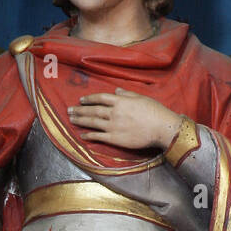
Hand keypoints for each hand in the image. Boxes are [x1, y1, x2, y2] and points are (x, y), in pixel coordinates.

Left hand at [67, 88, 181, 151]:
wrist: (161, 128)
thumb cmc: (155, 111)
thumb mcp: (141, 98)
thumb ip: (127, 94)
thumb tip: (116, 91)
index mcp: (120, 101)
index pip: (100, 98)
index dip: (89, 98)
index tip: (81, 100)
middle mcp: (114, 112)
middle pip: (93, 110)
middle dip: (80, 109)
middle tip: (69, 110)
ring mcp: (113, 126)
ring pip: (93, 122)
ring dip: (81, 120)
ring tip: (72, 119)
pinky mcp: (115, 139)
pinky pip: (98, 136)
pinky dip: (89, 136)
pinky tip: (82, 135)